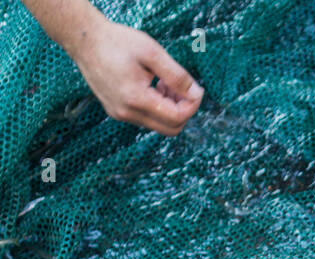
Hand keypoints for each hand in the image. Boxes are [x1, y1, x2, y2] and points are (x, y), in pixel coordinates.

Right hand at [71, 20, 202, 135]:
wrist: (84, 39)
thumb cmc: (117, 42)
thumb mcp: (152, 53)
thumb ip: (177, 76)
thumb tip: (196, 93)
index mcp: (136, 99)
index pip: (177, 117)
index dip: (193, 105)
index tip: (196, 89)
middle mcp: (126, 112)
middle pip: (171, 128)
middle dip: (183, 110)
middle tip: (182, 88)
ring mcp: (120, 114)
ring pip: (159, 125)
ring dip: (170, 108)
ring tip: (166, 83)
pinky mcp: (116, 111)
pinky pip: (146, 118)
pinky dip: (157, 107)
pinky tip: (154, 86)